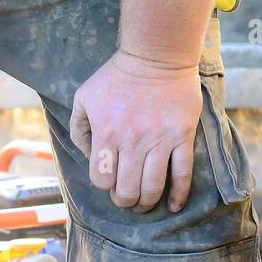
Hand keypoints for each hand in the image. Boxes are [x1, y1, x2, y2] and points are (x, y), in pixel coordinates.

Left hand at [70, 50, 202, 213]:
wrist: (157, 55)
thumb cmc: (116, 77)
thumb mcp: (84, 98)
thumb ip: (78, 129)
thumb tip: (87, 158)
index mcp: (106, 135)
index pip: (102, 180)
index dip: (104, 186)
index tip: (109, 182)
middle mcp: (133, 142)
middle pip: (127, 190)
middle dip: (124, 201)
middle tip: (126, 198)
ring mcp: (160, 140)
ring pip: (153, 187)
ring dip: (147, 203)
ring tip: (144, 204)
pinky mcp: (182, 136)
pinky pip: (183, 172)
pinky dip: (179, 194)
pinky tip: (174, 206)